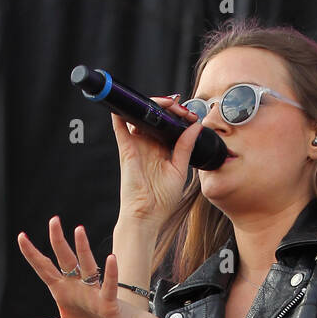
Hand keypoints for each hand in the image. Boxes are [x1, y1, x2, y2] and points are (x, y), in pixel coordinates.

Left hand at [9, 217, 144, 317]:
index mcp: (63, 289)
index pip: (45, 268)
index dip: (33, 254)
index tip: (21, 236)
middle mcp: (78, 285)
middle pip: (66, 259)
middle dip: (58, 241)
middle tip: (53, 220)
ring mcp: (94, 291)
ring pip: (87, 266)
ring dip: (83, 249)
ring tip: (79, 230)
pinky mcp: (109, 301)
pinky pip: (109, 285)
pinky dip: (110, 273)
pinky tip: (111, 258)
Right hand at [111, 95, 202, 221]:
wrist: (147, 216)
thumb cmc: (162, 200)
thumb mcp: (180, 170)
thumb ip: (186, 147)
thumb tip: (195, 126)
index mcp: (162, 150)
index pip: (168, 124)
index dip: (179, 115)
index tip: (192, 116)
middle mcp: (148, 145)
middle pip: (155, 116)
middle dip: (169, 107)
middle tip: (181, 108)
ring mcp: (137, 145)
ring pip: (141, 116)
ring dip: (152, 105)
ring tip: (168, 104)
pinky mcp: (127, 149)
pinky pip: (120, 126)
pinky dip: (122, 113)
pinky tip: (129, 102)